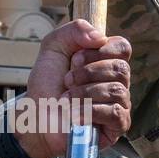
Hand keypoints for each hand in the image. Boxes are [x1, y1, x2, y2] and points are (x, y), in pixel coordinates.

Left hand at [13, 18, 130, 157]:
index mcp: (107, 61)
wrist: (36, 116)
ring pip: (116, 90)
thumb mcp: (53, 47)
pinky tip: (74, 114)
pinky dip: (91, 111)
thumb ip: (74, 30)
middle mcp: (117, 81)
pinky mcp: (117, 126)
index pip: (122, 47)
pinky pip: (116, 113)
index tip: (75, 59)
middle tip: (67, 80)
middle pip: (121, 68)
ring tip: (66, 99)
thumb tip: (100, 37)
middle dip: (88, 73)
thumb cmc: (47, 83)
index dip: (99, 51)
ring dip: (85, 93)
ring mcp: (119, 104)